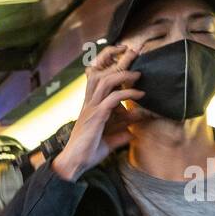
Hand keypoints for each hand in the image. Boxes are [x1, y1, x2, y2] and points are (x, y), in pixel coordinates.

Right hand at [52, 44, 151, 181]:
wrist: (74, 164)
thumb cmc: (87, 153)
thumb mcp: (107, 142)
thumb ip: (118, 135)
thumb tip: (131, 133)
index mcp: (89, 105)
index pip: (95, 77)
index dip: (107, 63)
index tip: (123, 55)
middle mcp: (88, 103)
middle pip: (99, 72)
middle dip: (116, 60)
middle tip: (133, 52)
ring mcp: (91, 109)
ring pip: (105, 81)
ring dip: (123, 74)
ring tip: (138, 74)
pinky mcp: (96, 117)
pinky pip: (112, 99)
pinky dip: (128, 93)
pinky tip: (140, 94)